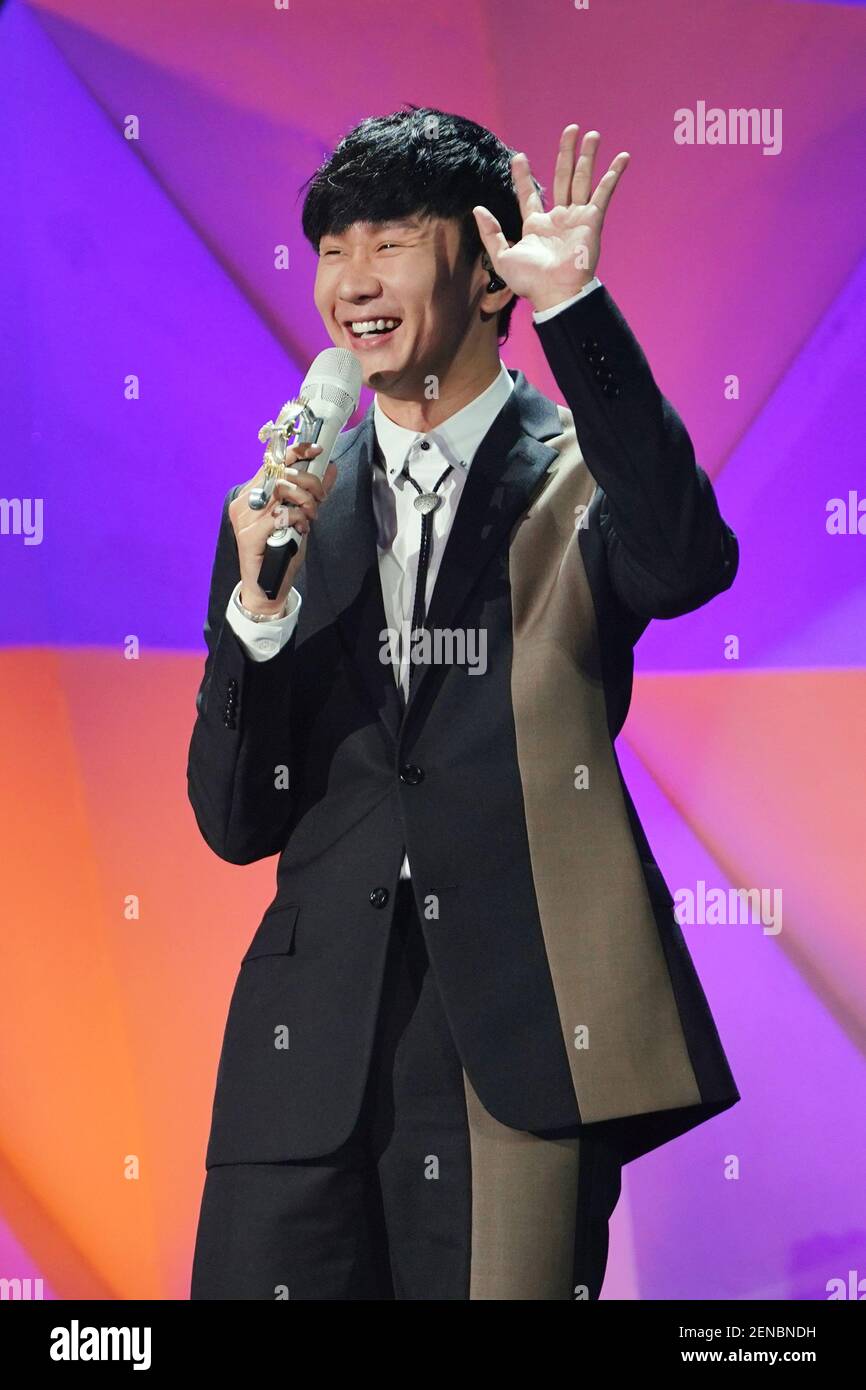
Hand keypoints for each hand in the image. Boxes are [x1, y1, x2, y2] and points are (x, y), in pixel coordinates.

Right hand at [230, 442, 337, 613]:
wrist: (266, 585)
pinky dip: (297, 518)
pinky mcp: (250, 534)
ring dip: (305, 500)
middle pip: (280, 472)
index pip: (273, 461)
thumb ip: (312, 493)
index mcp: (253, 493)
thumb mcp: (301, 517)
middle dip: (309, 480)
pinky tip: (301, 528)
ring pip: (282, 489)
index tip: (318, 450)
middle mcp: (245, 501)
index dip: (296, 450)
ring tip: (311, 514)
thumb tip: (329, 469)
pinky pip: (280, 515)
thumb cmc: (281, 551)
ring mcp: (245, 517)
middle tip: (320, 497)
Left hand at [473, 124, 628, 313]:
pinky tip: (622, 158)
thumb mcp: (502, 256)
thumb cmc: (529, 281)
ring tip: (592, 134)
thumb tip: (477, 209)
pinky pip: (603, 193)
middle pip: (562, 177)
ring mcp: (576, 218)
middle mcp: (558, 218)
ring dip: (588, 156)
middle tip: (570, 129)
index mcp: (536, 225)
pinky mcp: (592, 220)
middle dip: (566, 153)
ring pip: (582, 179)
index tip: (519, 157)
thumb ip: (491, 232)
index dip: (523, 177)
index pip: (530, 195)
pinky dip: (613, 176)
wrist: (554, 293)